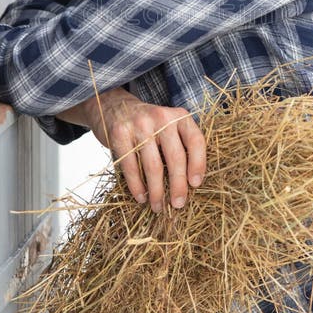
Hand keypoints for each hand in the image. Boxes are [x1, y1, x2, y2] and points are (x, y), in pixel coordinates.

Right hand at [57, 88, 205, 211]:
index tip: (195, 185)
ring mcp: (140, 125)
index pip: (195, 141)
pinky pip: (131, 167)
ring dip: (157, 191)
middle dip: (178, 185)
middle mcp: (161, 118)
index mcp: (179, 116)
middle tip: (178, 204)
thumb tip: (190, 184)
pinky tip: (141, 197)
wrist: (113, 106)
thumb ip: (180, 145)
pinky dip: (137, 186)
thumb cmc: (148, 124)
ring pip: (153, 166)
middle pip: (176, 157)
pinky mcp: (120, 134)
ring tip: (158, 206)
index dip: (198, 164)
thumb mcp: (168, 126)